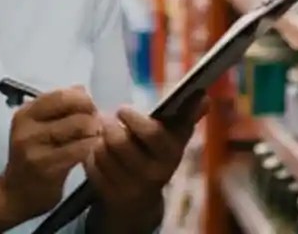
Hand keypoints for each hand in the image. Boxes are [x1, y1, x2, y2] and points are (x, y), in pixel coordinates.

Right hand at [0, 87, 101, 221]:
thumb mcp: (38, 127)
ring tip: (95, 138)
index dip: (83, 100)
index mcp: (26, 113)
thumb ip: (58, 107)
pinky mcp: (47, 168)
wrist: (15, 194)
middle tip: (97, 127)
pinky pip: (80, 150)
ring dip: (95, 133)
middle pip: (75, 112)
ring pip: (81, 129)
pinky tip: (92, 152)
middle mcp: (27, 128)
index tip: (90, 109)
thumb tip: (82, 89)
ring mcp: (36, 148)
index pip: (61, 96)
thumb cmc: (32, 157)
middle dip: (93, 117)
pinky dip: (92, 148)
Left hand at [84, 98, 207, 232]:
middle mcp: (154, 172)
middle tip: (105, 119)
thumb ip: (187, 116)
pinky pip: (92, 167)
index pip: (153, 133)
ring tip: (103, 137)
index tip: (122, 109)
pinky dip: (91, 157)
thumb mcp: (174, 138)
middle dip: (109, 127)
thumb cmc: (157, 157)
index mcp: (171, 153)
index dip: (134, 119)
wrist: (141, 202)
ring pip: (103, 152)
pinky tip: (98, 155)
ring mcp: (132, 187)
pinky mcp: (111, 195)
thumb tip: (205, 96)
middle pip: (120, 141)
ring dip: (99, 141)